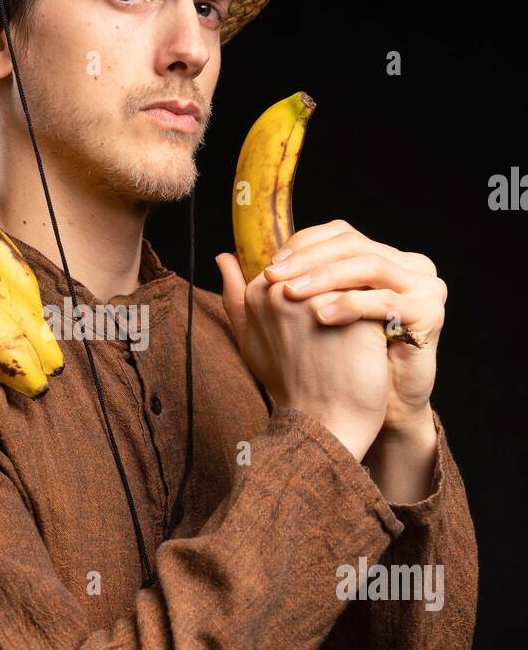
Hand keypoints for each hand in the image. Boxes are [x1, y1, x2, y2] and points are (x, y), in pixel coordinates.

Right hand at [217, 245, 390, 460]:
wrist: (324, 425)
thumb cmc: (290, 386)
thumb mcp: (251, 340)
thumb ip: (234, 296)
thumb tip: (223, 256)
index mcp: (259, 293)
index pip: (297, 265)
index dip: (316, 286)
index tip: (326, 313)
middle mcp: (286, 291)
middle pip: (325, 265)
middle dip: (340, 284)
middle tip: (351, 320)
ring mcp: (320, 299)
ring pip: (351, 276)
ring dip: (363, 292)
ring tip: (370, 320)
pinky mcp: (355, 312)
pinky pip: (374, 294)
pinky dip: (381, 307)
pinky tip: (383, 328)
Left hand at [260, 219, 445, 433]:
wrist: (357, 414)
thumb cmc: (321, 369)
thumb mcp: (278, 327)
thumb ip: (251, 292)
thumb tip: (223, 256)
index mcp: (370, 262)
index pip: (337, 235)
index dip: (302, 246)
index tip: (269, 266)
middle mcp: (399, 266)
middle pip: (352, 243)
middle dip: (310, 258)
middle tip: (275, 275)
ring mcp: (418, 286)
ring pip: (368, 265)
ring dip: (326, 276)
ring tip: (292, 294)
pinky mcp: (426, 313)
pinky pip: (387, 299)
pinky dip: (350, 304)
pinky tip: (321, 317)